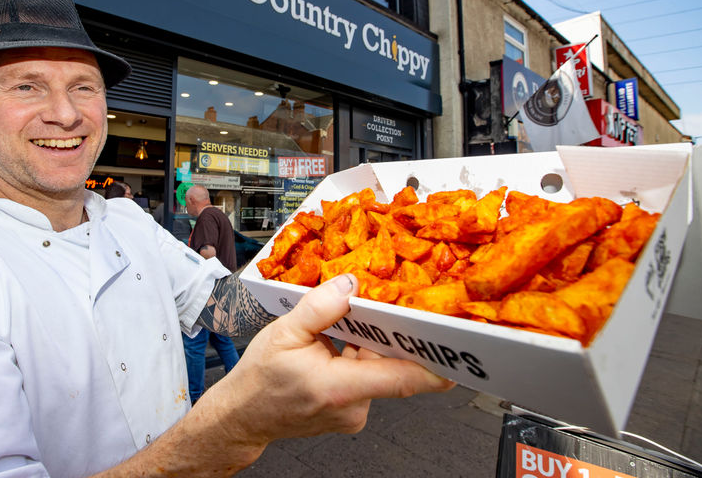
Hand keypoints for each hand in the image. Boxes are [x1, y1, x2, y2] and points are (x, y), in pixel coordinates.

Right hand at [193, 274, 454, 452]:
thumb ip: (320, 306)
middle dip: (390, 335)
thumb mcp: (283, 332)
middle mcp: (353, 407)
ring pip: (378, 370)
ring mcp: (354, 413)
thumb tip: (350, 285)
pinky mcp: (351, 412)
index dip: (434, 366)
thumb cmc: (259, 381)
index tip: (458, 352)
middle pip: (390, 366)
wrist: (242, 416)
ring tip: (347, 325)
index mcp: (339, 388)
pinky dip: (360, 357)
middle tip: (390, 306)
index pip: (401, 379)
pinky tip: (342, 343)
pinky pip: (367, 378)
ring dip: (370, 345)